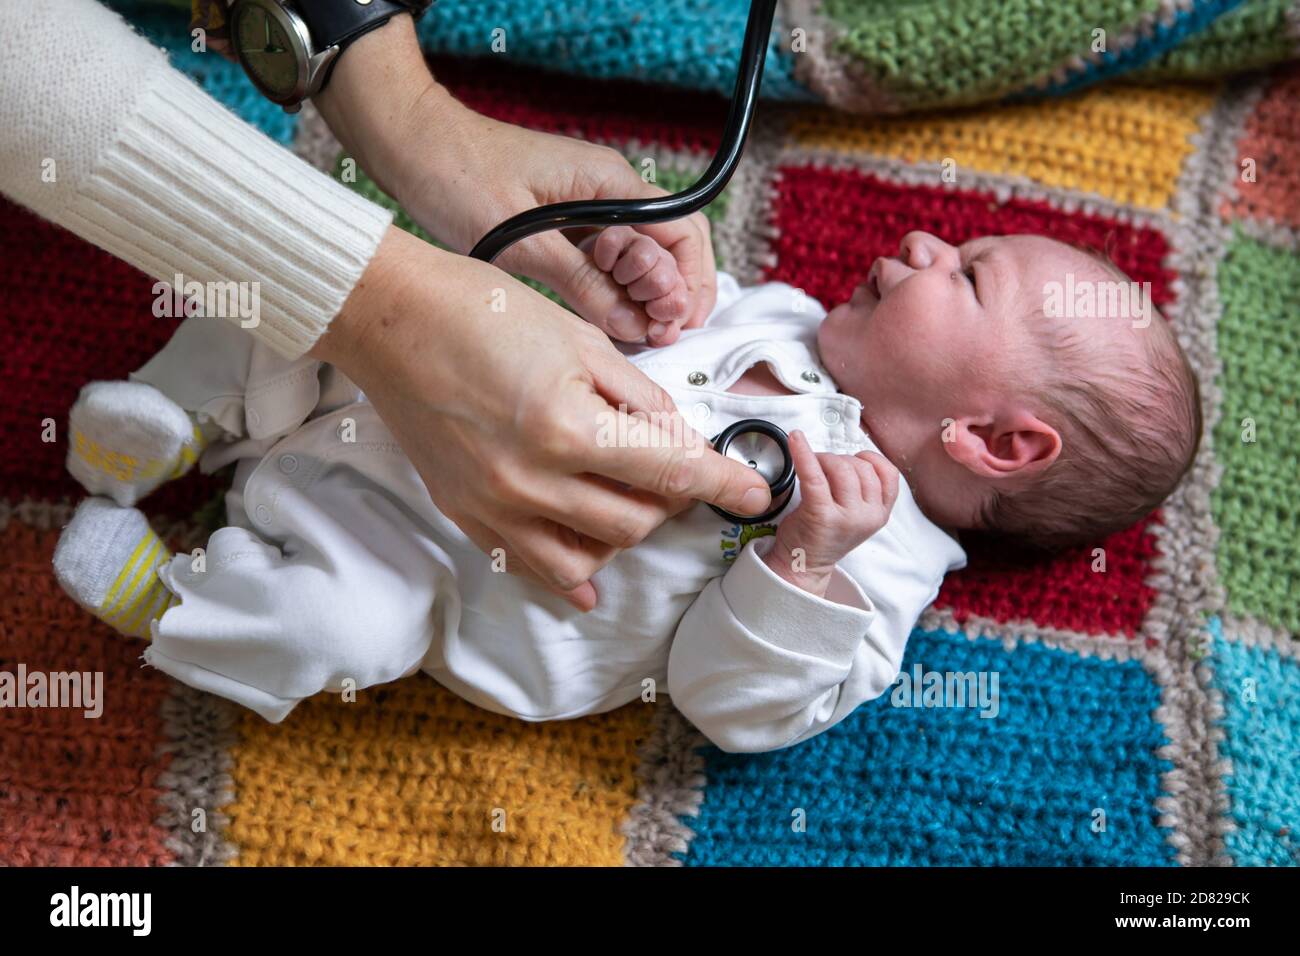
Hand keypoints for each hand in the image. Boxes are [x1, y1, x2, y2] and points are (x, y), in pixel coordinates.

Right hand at [311, 228, 771, 610]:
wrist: (389, 320)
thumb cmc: (481, 311)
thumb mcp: (579, 338)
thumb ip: (638, 398)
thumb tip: (677, 439)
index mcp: (567, 428)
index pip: (669, 472)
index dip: (724, 484)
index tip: (755, 494)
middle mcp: (530, 481)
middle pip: (636, 523)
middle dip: (671, 499)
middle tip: (674, 467)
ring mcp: (494, 507)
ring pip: (591, 557)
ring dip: (625, 531)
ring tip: (626, 494)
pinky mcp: (467, 516)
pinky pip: (532, 567)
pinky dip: (571, 571)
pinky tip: (590, 573)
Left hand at [312, 17, 716, 345]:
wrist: (410, 142)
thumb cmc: (455, 175)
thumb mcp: (519, 241)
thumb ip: (580, 282)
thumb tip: (630, 322)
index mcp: (607, 182)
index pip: (680, 231)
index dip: (688, 282)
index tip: (674, 322)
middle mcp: (607, 189)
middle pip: (672, 243)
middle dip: (676, 291)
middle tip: (662, 334)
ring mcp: (589, 203)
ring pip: (642, 252)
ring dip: (647, 293)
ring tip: (639, 332)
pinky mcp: (567, 219)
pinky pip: (609, 255)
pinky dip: (617, 286)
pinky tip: (610, 315)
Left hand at [764, 430, 898, 594]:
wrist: (802, 565)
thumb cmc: (825, 533)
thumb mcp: (857, 514)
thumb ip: (864, 489)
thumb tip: (852, 454)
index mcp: (880, 514)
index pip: (889, 473)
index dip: (869, 459)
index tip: (851, 460)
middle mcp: (868, 517)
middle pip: (861, 467)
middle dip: (838, 459)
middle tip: (821, 467)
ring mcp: (847, 518)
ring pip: (842, 468)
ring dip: (824, 459)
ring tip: (811, 467)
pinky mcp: (821, 516)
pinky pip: (814, 476)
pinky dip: (803, 454)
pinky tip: (795, 441)